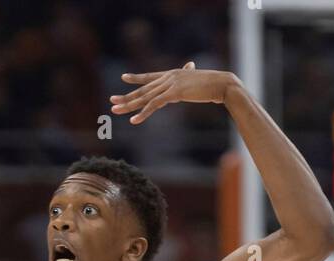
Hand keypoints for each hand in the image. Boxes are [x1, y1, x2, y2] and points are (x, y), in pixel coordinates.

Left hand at [110, 63, 237, 124]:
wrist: (221, 84)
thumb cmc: (211, 85)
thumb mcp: (196, 81)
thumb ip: (189, 76)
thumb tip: (190, 68)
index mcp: (172, 74)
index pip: (150, 77)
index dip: (136, 78)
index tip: (124, 78)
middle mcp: (168, 77)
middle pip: (143, 89)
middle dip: (127, 96)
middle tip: (112, 101)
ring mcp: (170, 84)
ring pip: (145, 97)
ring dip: (129, 105)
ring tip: (115, 111)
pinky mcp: (174, 93)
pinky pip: (154, 105)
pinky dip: (143, 113)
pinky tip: (134, 120)